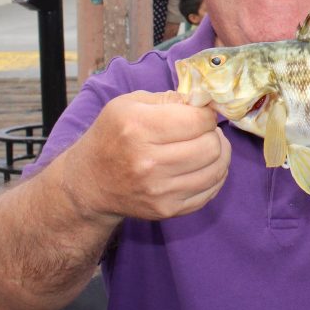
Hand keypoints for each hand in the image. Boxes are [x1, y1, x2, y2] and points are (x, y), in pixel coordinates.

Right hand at [61, 90, 229, 221]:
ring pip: (216, 170)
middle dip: (214, 134)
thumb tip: (205, 102)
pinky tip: (204, 166)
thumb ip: (169, 98)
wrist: (89, 182)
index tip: (202, 113)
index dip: (207, 114)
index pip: (198, 121)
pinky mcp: (166, 210)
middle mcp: (148, 162)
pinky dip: (214, 176)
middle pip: (211, 146)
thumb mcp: (128, 104)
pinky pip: (209, 192)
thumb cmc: (111, 135)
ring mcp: (158, 191)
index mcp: (138, 128)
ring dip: (220, 155)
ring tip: (208, 146)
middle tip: (205, 131)